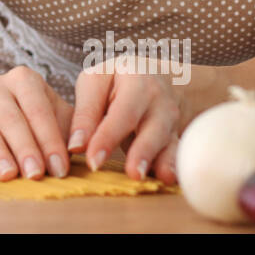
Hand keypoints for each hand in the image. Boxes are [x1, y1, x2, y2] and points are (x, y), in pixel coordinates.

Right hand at [0, 66, 72, 180]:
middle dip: (24, 148)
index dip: (49, 140)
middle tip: (36, 173)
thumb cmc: (32, 114)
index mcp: (23, 80)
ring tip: (8, 175)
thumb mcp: (53, 112)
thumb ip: (71, 128)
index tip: (60, 168)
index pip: (38, 109)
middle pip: (10, 118)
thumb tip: (84, 149)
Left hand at [66, 58, 182, 183]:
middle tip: (133, 174)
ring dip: (164, 162)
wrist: (155, 75)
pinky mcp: (176, 137)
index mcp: (137, 82)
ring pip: (169, 143)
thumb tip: (76, 146)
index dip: (108, 137)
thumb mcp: (96, 82)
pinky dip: (175, 166)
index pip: (122, 113)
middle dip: (143, 152)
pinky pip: (178, 153)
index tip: (93, 160)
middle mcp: (160, 101)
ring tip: (160, 177)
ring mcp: (172, 120)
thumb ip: (86, 113)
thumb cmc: (116, 80)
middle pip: (152, 129)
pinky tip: (169, 178)